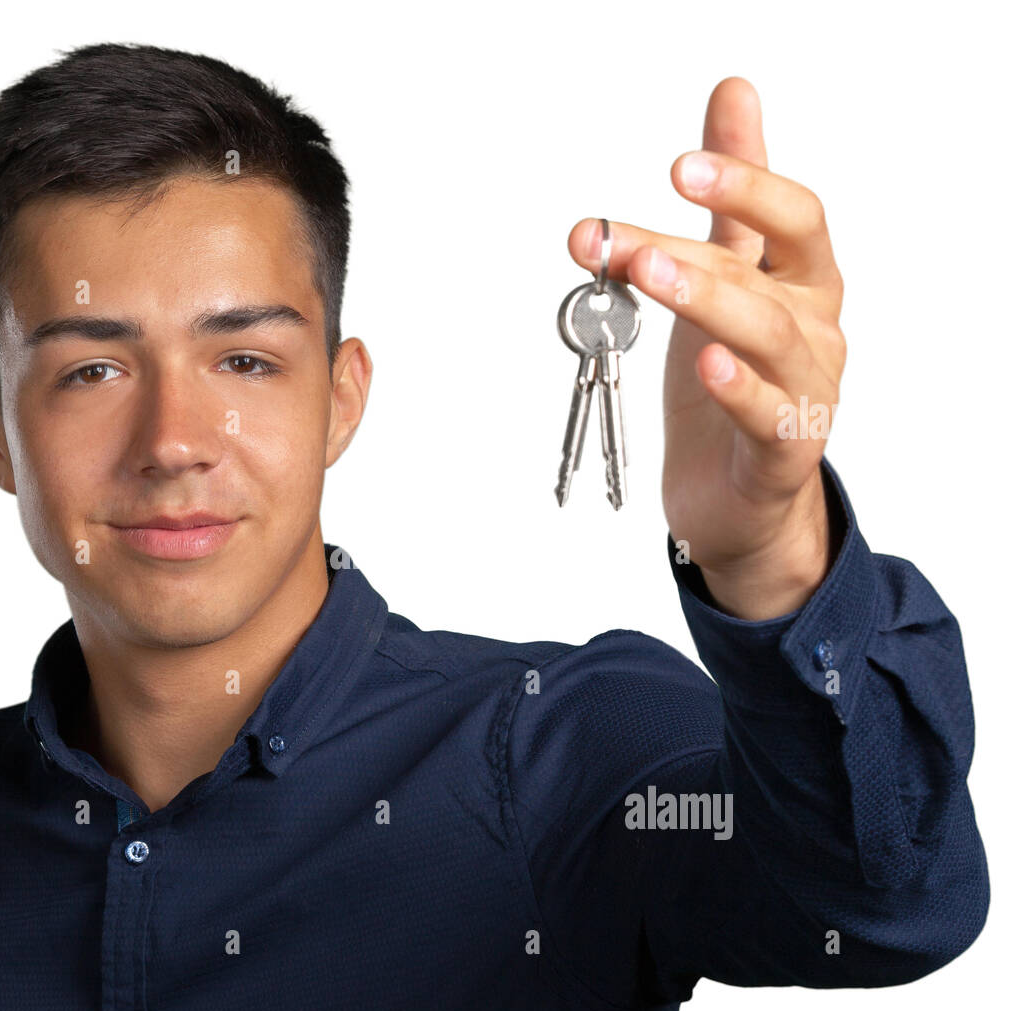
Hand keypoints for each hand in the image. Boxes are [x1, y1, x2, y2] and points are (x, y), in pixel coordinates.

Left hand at [567, 77, 845, 619]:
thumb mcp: (725, 277)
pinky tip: (707, 367)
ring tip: (650, 276)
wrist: (735, 494)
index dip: (745, 185)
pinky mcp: (784, 449)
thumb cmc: (728, 376)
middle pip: (759, 277)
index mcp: (803, 282)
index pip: (793, 218)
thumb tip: (733, 94)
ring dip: (706, 302)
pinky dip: (738, 390)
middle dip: (686, 253)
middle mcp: (814, 329)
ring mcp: (806, 390)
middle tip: (618, 241)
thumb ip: (731, 199)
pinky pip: (768, 416)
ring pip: (766, 338)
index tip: (679, 165)